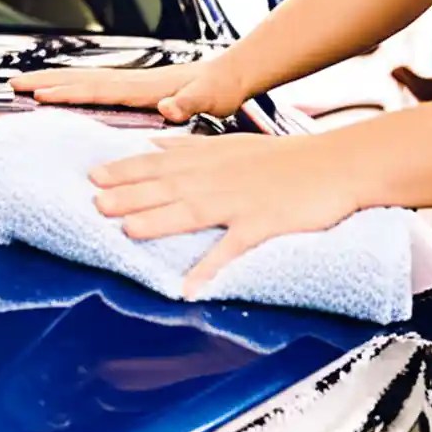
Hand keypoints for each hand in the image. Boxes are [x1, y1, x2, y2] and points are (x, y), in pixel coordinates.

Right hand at [8, 60, 248, 122]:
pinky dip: (69, 86)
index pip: (98, 89)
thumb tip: (169, 106)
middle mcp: (131, 81)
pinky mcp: (132, 89)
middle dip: (45, 80)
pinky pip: (92, 87)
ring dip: (51, 80)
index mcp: (143, 87)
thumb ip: (190, 102)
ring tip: (23, 84)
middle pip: (80, 79)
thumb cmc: (220, 89)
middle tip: (12, 83)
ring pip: (82, 80)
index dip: (69, 93)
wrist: (230, 74)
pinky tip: (59, 92)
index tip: (39, 95)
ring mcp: (129, 82)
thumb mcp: (210, 98)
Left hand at [90, 132, 360, 296]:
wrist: (336, 163)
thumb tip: (152, 144)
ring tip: (127, 231)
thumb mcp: (233, 144)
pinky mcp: (263, 224)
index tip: (94, 176)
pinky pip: (233, 249)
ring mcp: (241, 201)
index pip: (161, 162)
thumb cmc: (285, 158)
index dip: (126, 169)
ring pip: (193, 210)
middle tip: (95, 203)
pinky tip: (190, 287)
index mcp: (211, 158)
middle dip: (130, 195)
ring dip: (159, 221)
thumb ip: (190, 148)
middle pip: (169, 186)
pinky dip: (211, 268)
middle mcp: (220, 177)